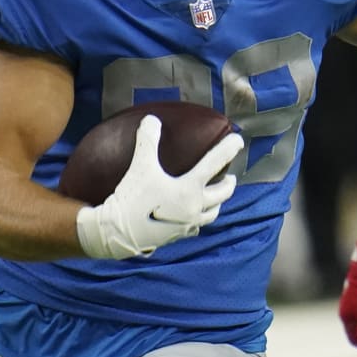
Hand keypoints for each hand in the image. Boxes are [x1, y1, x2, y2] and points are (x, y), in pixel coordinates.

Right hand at [76, 115, 239, 258]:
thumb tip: (151, 119)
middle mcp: (194, 208)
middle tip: (230, 176)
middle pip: (222, 194)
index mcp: (190, 189)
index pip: (215, 163)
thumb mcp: (140, 166)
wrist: (117, 234)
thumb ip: (147, 141)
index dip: (228, 149)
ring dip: (217, 203)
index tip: (239, 140)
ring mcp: (187, 225)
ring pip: (212, 213)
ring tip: (214, 197)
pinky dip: (199, 218)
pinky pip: (195, 227)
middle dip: (229, 183)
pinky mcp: (177, 236)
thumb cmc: (131, 198)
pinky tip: (191, 216)